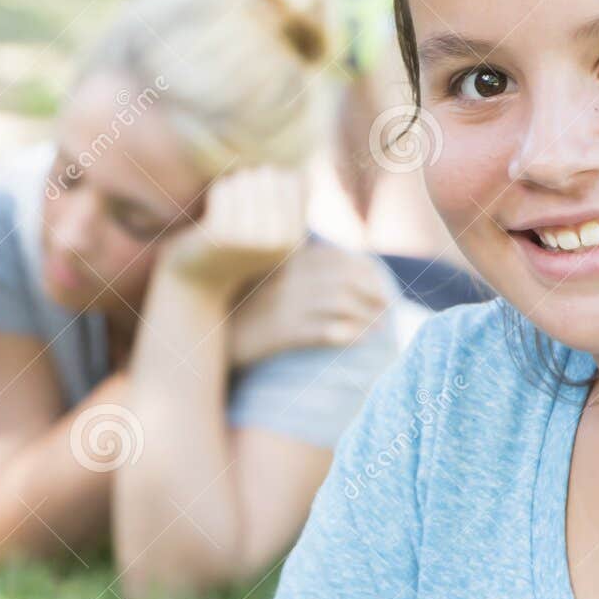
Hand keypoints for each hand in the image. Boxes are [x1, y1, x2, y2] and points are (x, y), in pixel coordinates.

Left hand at [158, 166, 307, 294]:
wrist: (200, 282)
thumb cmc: (239, 249)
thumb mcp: (272, 232)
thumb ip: (291, 207)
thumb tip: (305, 176)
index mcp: (294, 240)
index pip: (293, 181)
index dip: (273, 179)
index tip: (258, 195)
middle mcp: (277, 241)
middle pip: (269, 177)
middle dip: (251, 179)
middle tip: (238, 198)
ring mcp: (250, 238)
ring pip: (245, 180)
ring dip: (233, 185)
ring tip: (228, 205)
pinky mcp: (222, 235)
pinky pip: (223, 190)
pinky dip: (217, 193)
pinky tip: (212, 211)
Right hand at [228, 241, 390, 366]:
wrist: (211, 334)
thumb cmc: (246, 307)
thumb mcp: (270, 278)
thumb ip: (299, 267)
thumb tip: (343, 270)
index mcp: (286, 260)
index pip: (338, 258)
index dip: (366, 272)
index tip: (381, 287)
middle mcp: (288, 278)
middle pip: (344, 280)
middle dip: (372, 294)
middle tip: (386, 309)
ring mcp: (285, 305)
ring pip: (339, 304)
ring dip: (366, 316)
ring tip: (378, 328)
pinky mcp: (281, 333)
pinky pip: (325, 331)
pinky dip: (348, 335)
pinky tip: (359, 341)